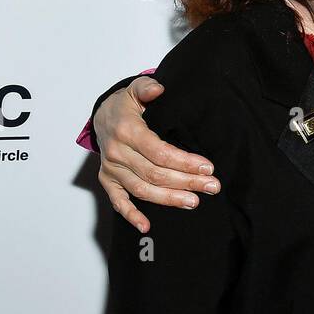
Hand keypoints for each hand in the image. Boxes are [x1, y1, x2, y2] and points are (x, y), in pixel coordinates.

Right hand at [96, 76, 220, 232]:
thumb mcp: (135, 88)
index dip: (184, 162)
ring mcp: (111, 169)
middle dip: (186, 182)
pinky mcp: (108, 180)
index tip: (207, 167)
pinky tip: (147, 226)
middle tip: (211, 187)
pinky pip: (118, 201)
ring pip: (142, 189)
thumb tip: (159, 89)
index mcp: (127, 131)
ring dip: (168, 199)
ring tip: (193, 202)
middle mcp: (116, 153)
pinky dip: (131, 215)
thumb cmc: (124, 105)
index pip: (159, 152)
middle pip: (155, 173)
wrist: (101, 116)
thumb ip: (147, 87)